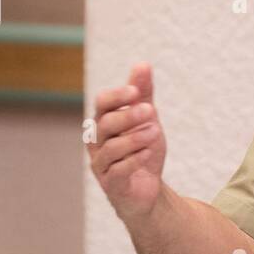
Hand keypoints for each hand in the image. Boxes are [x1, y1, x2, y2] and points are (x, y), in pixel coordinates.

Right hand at [88, 63, 167, 223]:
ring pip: (111, 148)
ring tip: (156, 131)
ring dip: (134, 138)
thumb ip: (143, 94)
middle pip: (105, 124)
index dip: (117, 96)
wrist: (148, 189)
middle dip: (128, 116)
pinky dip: (133, 160)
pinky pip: (118, 171)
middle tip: (151, 110)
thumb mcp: (147, 120)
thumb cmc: (143, 150)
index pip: (102, 104)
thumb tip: (142, 64)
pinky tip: (148, 153)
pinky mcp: (112, 185)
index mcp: (103, 123)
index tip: (136, 91)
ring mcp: (102, 165)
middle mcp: (97, 143)